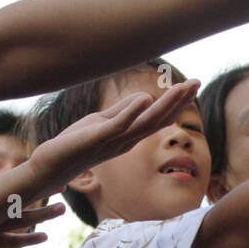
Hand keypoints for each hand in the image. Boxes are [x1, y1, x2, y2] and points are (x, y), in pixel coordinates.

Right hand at [0, 144, 59, 247]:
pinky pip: (15, 241)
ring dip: (44, 216)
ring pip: (26, 223)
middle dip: (47, 198)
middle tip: (65, 191)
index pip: (22, 188)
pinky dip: (30, 240)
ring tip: (61, 210)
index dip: (40, 182)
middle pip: (29, 205)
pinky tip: (45, 237)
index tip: (57, 177)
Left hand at [26, 80, 200, 193]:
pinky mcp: (97, 139)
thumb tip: (145, 96)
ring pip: (146, 123)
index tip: (192, 85)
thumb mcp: (101, 122)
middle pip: (159, 120)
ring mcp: (113, 141)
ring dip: (165, 105)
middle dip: (179, 101)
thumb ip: (122, 110)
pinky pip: (119, 125)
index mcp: (128, 136)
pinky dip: (132, 112)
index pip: (158, 117)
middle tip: (198, 83)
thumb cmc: (75, 143)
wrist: (51, 165)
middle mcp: (126, 141)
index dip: (176, 102)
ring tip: (182, 88)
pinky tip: (145, 98)